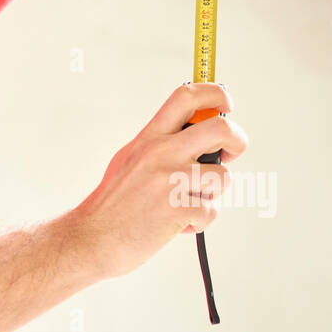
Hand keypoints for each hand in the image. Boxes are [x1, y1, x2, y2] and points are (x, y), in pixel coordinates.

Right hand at [71, 82, 248, 279]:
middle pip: (220, 129)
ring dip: (212, 192)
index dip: (216, 94)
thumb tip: (195, 134)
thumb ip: (160, 144)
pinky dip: (199, 221)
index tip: (225, 104)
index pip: (187, 97)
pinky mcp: (179, 209)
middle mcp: (161, 153)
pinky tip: (178, 223)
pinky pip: (211, 211)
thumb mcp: (130, 159)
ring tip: (187, 201)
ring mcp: (171, 180)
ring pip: (223, 176)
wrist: (93, 237)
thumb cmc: (113, 203)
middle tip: (232, 151)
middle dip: (238, 139)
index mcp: (150, 138)